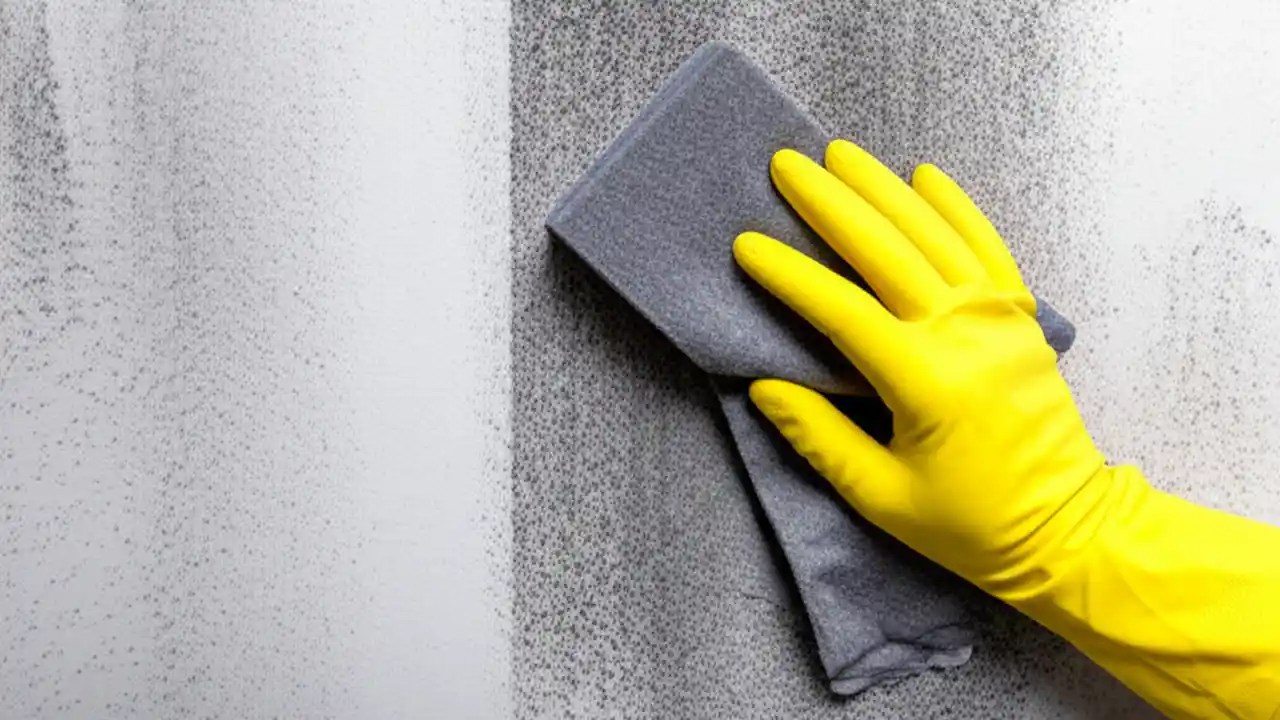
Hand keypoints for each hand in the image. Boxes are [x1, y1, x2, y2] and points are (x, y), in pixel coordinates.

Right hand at [734, 140, 1113, 600]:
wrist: (1071, 532)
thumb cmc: (971, 526)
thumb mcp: (881, 498)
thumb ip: (819, 438)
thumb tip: (763, 387)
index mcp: (925, 381)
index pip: (842, 310)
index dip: (790, 275)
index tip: (747, 244)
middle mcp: (964, 334)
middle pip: (887, 250)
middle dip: (831, 203)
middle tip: (786, 165)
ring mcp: (1000, 319)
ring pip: (934, 234)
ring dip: (884, 189)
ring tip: (839, 153)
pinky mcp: (1023, 318)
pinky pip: (988, 246)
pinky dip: (957, 206)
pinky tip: (925, 174)